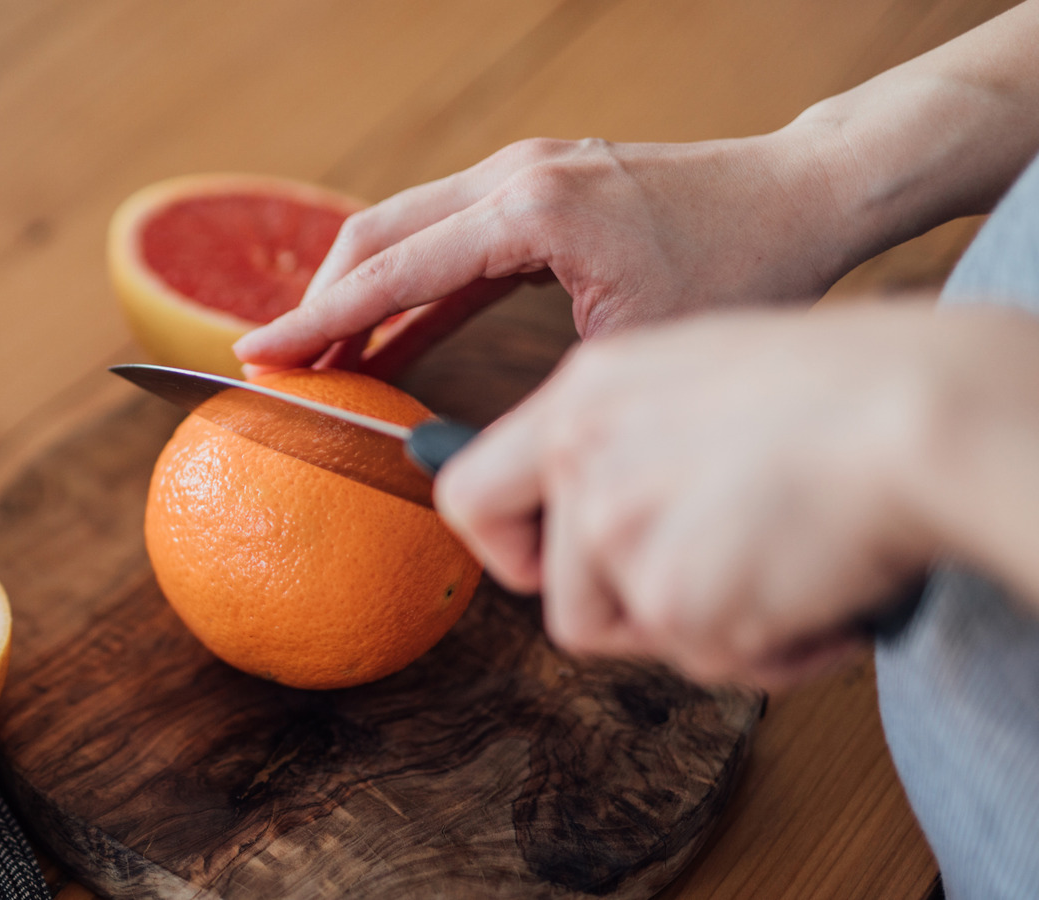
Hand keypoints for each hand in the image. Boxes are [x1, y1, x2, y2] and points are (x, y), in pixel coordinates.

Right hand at [235, 125, 861, 373]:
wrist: (800, 193)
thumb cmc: (739, 266)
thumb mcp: (635, 348)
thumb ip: (542, 391)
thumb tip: (474, 452)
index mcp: (530, 210)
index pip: (392, 268)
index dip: (317, 319)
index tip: (258, 354)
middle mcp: (515, 175)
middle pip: (378, 231)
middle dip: (319, 300)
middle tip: (276, 362)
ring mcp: (524, 171)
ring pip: (406, 227)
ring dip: (360, 291)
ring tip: (322, 358)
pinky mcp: (538, 185)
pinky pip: (449, 236)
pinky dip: (411, 285)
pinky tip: (390, 336)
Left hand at [433, 304, 952, 687]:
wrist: (917, 411)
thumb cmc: (846, 386)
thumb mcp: (702, 377)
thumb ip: (632, 437)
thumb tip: (596, 504)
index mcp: (584, 396)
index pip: (470, 494)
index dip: (505, 550)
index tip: (545, 567)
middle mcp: (582, 461)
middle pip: (560, 598)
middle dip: (637, 611)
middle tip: (719, 579)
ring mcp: (618, 531)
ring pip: (638, 635)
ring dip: (709, 627)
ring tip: (787, 569)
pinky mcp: (672, 598)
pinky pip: (711, 662)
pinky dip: (773, 648)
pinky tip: (823, 591)